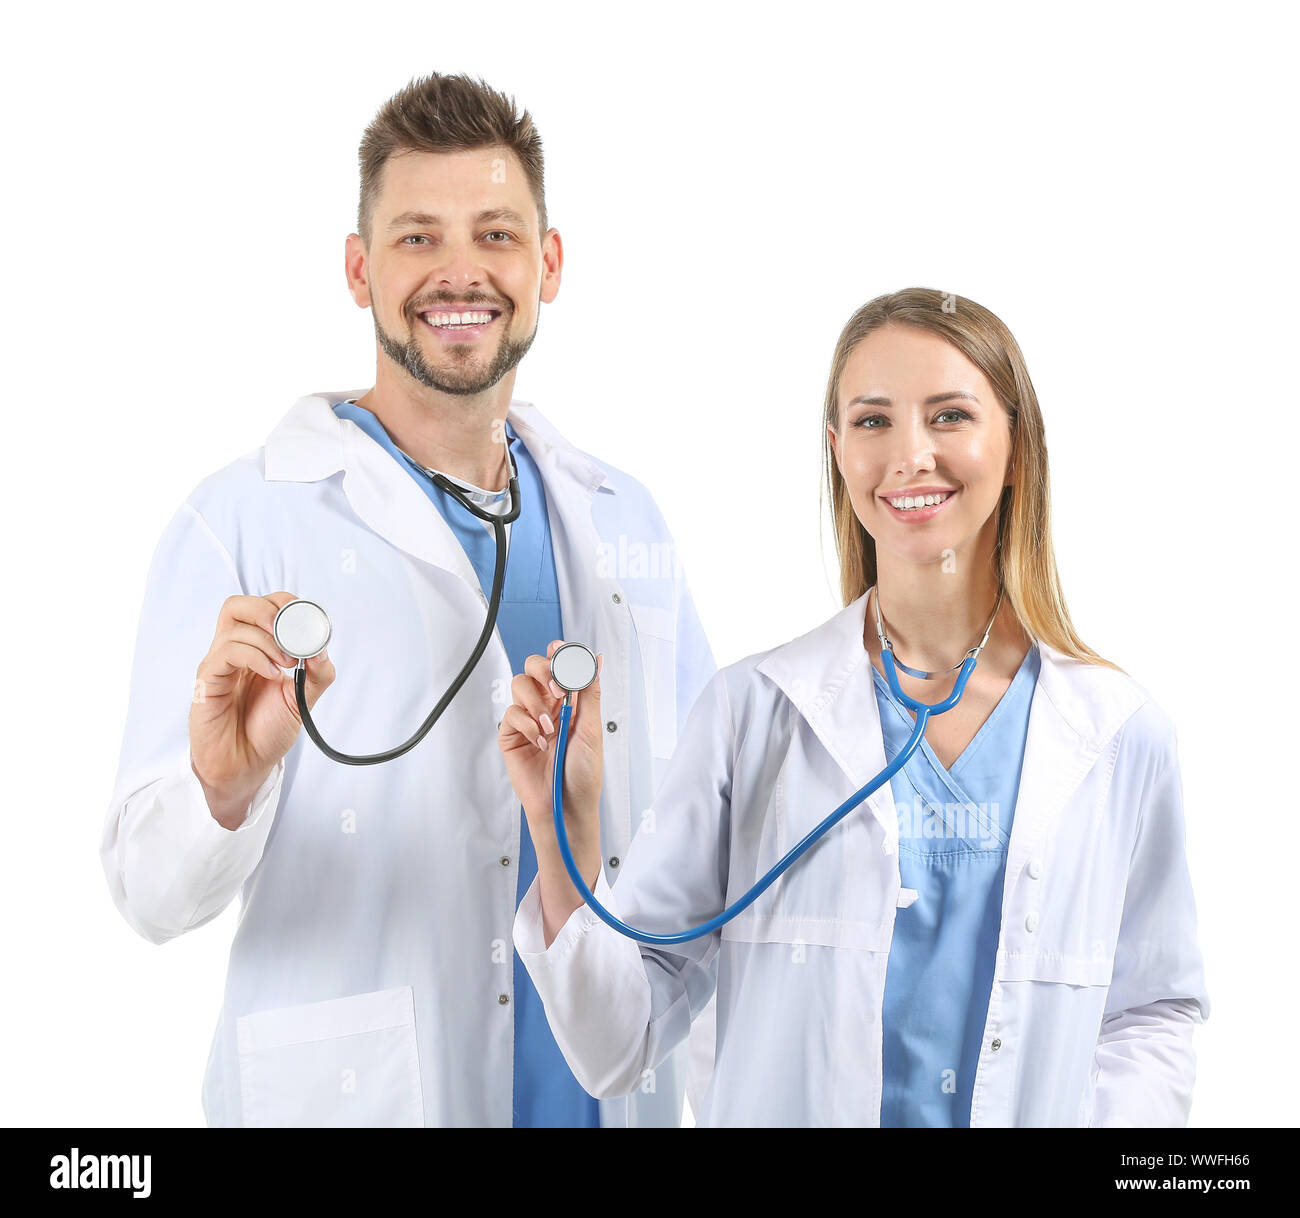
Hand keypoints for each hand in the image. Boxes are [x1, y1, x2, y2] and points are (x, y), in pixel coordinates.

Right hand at [189, 593, 335, 827]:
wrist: (245, 765)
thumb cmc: (267, 730)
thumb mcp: (302, 698)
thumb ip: (318, 672)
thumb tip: (322, 646)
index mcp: (256, 648)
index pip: (263, 606)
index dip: (283, 604)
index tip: (307, 620)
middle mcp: (234, 650)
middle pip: (238, 605)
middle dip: (268, 610)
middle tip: (292, 635)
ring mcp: (218, 663)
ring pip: (234, 625)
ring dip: (268, 640)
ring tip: (287, 665)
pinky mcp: (207, 680)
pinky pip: (226, 652)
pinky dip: (255, 657)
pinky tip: (272, 674)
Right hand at [498, 641, 603, 928]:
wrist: (565, 808)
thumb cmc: (583, 774)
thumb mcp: (592, 730)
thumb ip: (590, 692)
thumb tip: (598, 659)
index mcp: (570, 701)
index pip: (558, 665)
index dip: (558, 654)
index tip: (560, 652)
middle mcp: (547, 706)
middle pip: (533, 667)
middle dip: (543, 671)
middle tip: (556, 690)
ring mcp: (527, 720)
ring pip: (518, 685)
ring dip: (534, 701)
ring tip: (550, 727)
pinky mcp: (511, 737)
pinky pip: (510, 714)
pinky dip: (526, 724)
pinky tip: (540, 742)